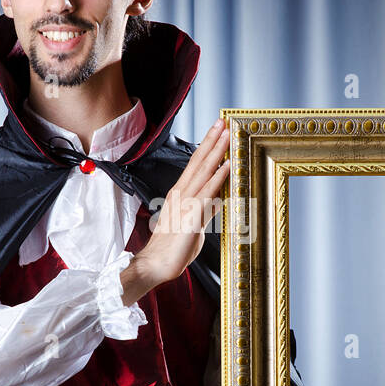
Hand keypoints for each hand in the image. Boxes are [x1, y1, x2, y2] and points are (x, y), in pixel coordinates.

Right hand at [128, 117, 229, 291]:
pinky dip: (218, 177)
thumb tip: (218, 201)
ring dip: (217, 151)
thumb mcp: (194, 224)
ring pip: (204, 171)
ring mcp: (186, 202)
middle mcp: (182, 193)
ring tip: (227, 134)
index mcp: (180, 194)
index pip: (195, 165)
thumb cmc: (173, 247)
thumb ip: (206, 210)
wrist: (156, 263)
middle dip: (212, 140)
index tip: (216, 131)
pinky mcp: (192, 215)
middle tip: (222, 121)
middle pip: (199, 161)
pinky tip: (227, 165)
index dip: (207, 147)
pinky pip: (208, 192)